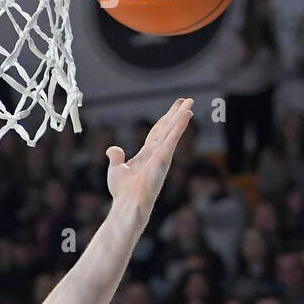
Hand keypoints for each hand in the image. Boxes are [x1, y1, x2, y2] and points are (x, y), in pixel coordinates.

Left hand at [106, 98, 193, 215]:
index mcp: (146, 155)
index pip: (157, 133)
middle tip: (186, 100)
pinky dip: (180, 126)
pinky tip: (187, 114)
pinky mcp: (164, 158)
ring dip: (181, 115)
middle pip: (168, 128)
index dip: (164, 121)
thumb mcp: (116, 170)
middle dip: (176, 114)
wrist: (128, 203)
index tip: (172, 109)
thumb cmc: (123, 192)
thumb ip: (116, 157)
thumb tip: (113, 149)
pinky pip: (173, 138)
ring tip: (190, 102)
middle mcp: (156, 153)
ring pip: (172, 130)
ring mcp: (162, 155)